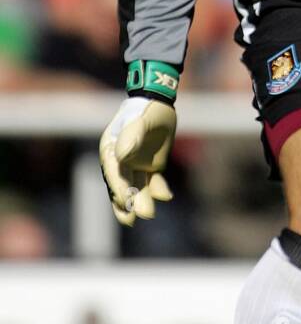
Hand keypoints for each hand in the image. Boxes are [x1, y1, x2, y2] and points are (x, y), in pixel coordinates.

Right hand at [99, 97, 175, 225]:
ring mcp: (136, 166)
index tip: (125, 202)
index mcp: (111, 150)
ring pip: (138, 188)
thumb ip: (131, 138)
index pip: (114, 174)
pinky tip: (167, 196)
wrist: (158, 103)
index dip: (118, 188)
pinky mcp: (150, 167)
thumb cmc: (145, 110)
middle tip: (131, 220)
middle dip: (126, 204)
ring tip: (148, 214)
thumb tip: (121, 157)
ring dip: (142, 201)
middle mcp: (120, 161)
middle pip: (122, 186)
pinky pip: (154, 182)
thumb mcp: (140, 121)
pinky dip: (159, 190)